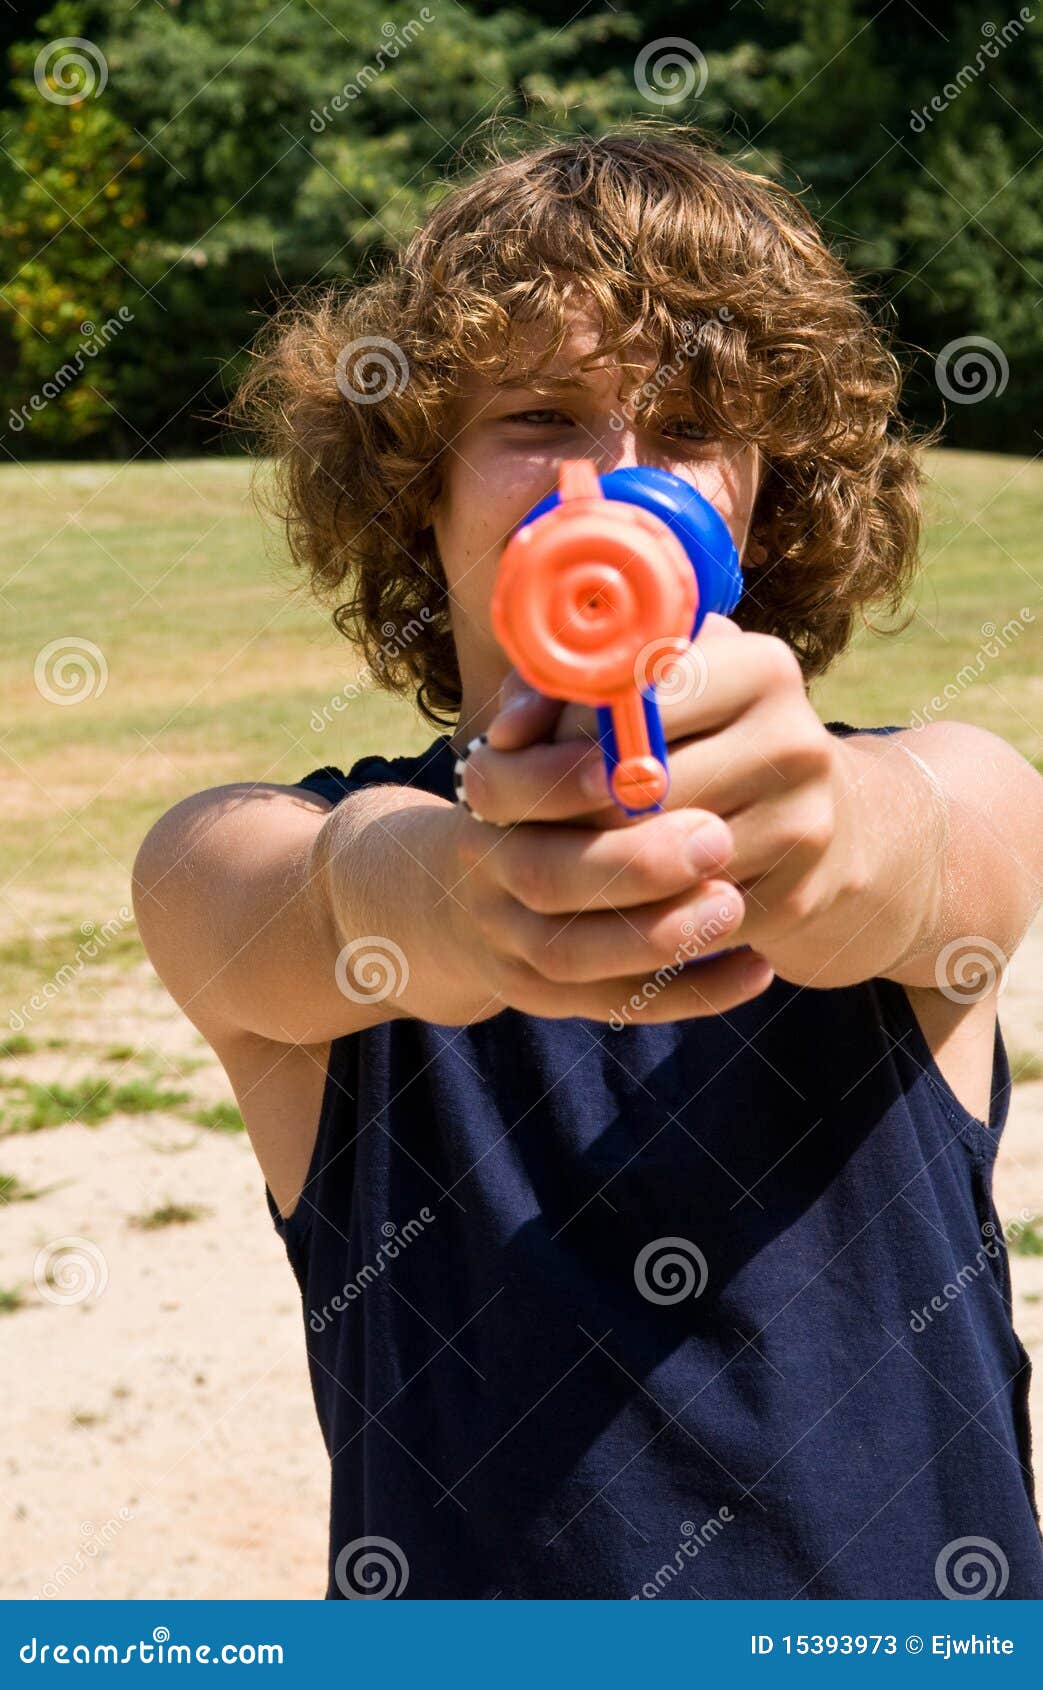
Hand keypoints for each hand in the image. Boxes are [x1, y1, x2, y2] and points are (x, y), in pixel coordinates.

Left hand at [462, 618, 858, 977]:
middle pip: (641, 789)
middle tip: (500, 826)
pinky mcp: (795, 896)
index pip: (637, 699)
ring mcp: (802, 825)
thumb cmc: (704, 739)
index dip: (561, 732)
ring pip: (656, 863)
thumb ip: (580, 686)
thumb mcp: (661, 689)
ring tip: (537, 864)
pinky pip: (684, 918)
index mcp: (762, 669)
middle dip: (559, 811)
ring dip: (585, 870)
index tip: (508, 754)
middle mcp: (795, 742)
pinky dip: (631, 916)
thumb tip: (509, 727)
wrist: (814, 818)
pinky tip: (593, 906)